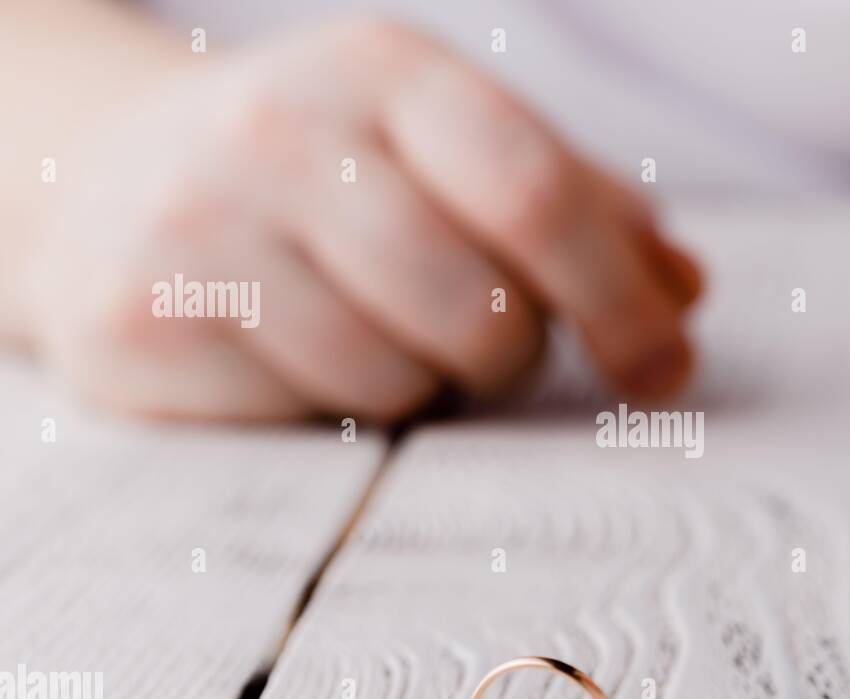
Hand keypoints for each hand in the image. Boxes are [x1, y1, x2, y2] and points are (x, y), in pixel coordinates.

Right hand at [20, 17, 702, 420]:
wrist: (112, 182)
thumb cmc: (325, 177)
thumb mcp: (448, 154)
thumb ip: (577, 212)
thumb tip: (685, 291)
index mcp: (388, 73)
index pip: (536, 196)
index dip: (621, 302)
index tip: (665, 373)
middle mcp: (285, 131)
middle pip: (484, 312)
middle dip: (510, 355)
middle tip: (475, 336)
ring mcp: (198, 225)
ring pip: (397, 382)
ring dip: (419, 386)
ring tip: (372, 332)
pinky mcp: (138, 321)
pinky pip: (306, 422)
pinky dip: (333, 412)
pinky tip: (296, 358)